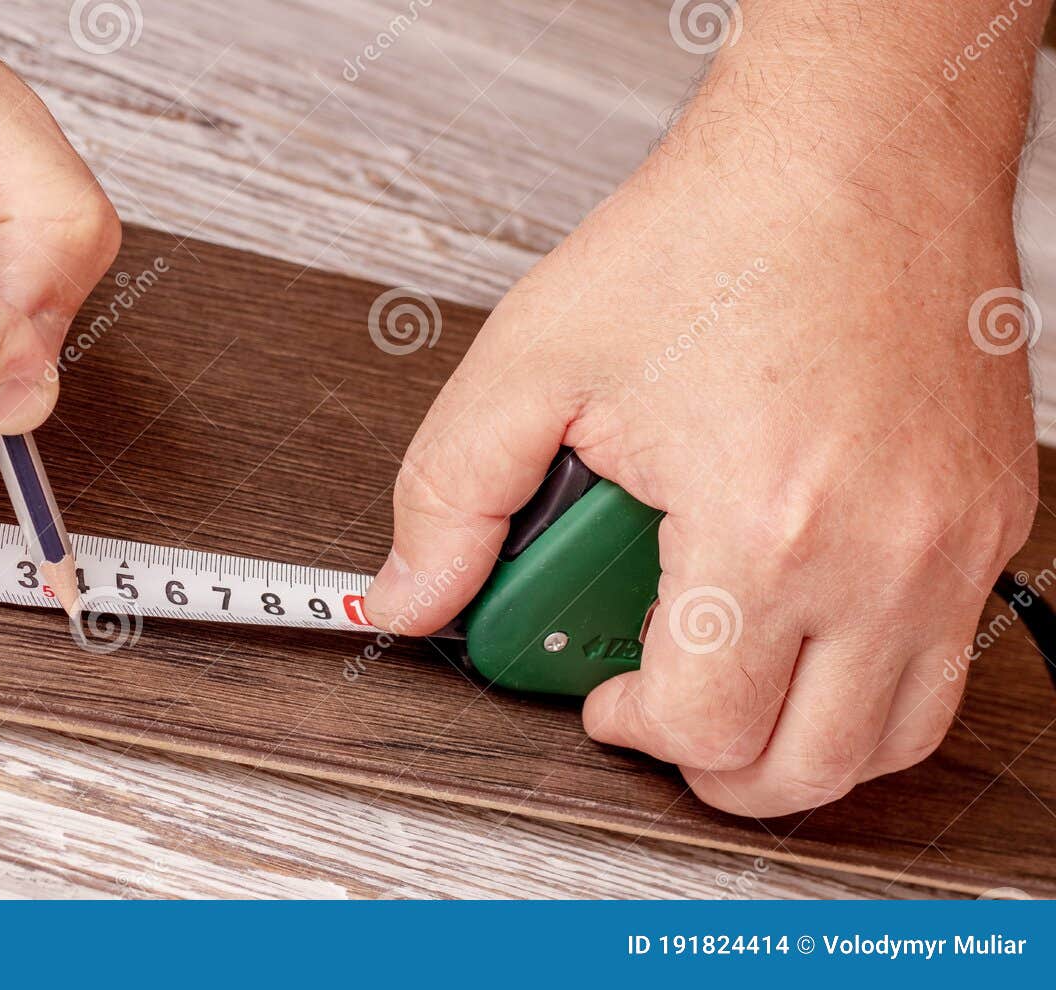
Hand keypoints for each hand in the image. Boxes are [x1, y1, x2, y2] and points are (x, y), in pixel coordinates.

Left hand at [366, 6, 1040, 815]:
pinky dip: (866, 674)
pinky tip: (794, 609)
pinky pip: (946, 655)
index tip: (601, 695)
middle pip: (810, 768)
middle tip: (658, 714)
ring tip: (729, 681)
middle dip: (712, 769)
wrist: (855, 145)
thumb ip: (449, 498)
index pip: (703, 726)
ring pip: (896, 737)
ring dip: (798, 741)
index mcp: (764, 528)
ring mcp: (957, 541)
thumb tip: (407, 597)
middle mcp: (885, 554)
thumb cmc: (716, 232)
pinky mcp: (993, 515)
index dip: (628, 728)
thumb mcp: (532, 360)